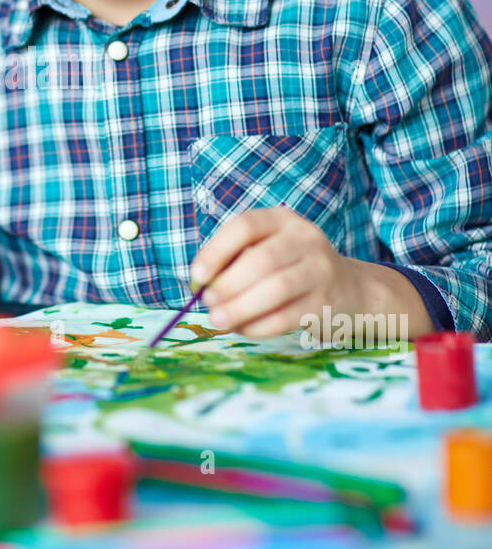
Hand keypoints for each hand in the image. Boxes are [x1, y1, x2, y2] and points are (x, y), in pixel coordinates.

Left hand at [189, 206, 427, 337]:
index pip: (245, 226)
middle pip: (262, 260)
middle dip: (229, 284)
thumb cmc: (291, 268)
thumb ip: (235, 262)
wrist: (350, 288)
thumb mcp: (267, 250)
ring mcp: (321, 269)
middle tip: (208, 303)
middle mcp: (305, 238)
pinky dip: (259, 326)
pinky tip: (244, 329)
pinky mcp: (327, 302)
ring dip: (241, 307)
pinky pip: (288, 316)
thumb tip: (199, 286)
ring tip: (218, 319)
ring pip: (277, 288)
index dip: (216, 251)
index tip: (197, 276)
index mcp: (282, 219)